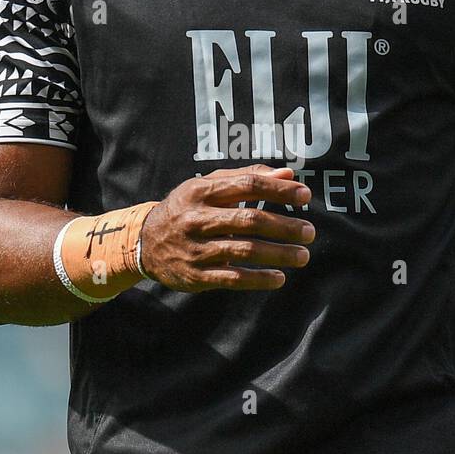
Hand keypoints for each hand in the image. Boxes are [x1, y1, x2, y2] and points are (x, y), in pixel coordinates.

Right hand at [139, 164, 315, 291]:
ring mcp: (195, 249)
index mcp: (200, 191)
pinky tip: (279, 278)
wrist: (144, 243)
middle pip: (249, 220)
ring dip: (278, 254)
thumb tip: (289, 174)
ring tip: (302, 255)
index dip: (279, 190)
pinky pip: (233, 278)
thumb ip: (247, 177)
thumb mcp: (208, 186)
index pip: (247, 185)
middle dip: (284, 226)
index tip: (305, 195)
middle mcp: (196, 219)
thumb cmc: (187, 209)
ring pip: (244, 250)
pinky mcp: (196, 276)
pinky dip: (259, 279)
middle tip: (310, 232)